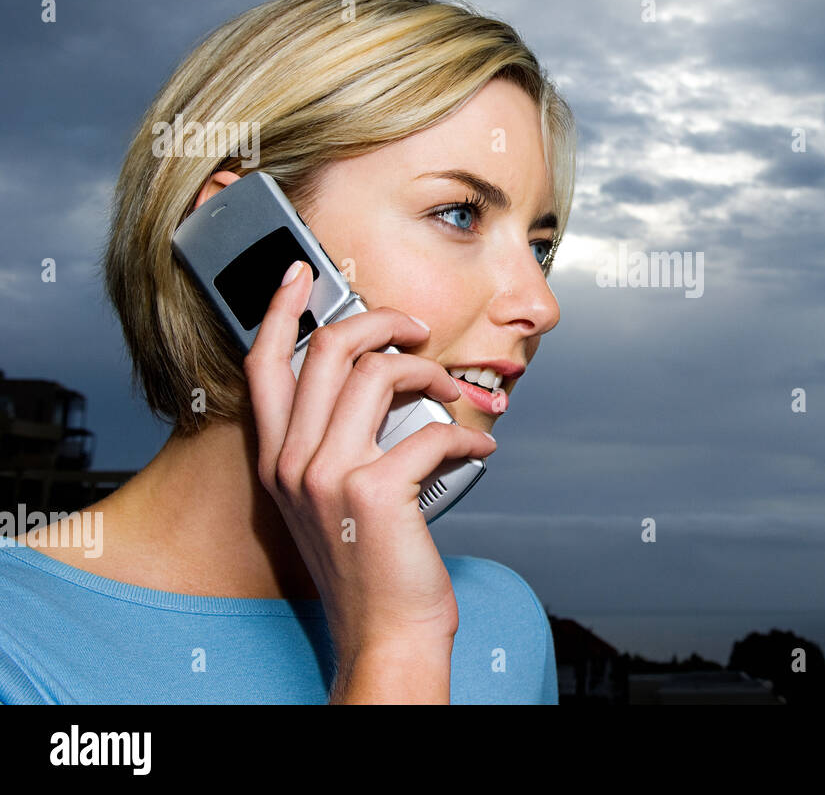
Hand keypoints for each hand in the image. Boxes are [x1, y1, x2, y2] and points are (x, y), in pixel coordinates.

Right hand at [243, 260, 497, 701]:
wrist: (386, 632)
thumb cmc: (372, 565)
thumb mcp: (333, 499)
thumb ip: (339, 443)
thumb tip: (383, 382)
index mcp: (277, 459)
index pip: (263, 365)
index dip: (281, 310)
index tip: (301, 274)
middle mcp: (291, 463)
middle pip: (325, 349)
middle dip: (380, 322)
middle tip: (417, 330)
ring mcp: (328, 475)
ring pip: (377, 373)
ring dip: (430, 372)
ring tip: (453, 392)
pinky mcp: (375, 491)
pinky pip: (431, 428)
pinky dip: (467, 431)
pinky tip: (479, 446)